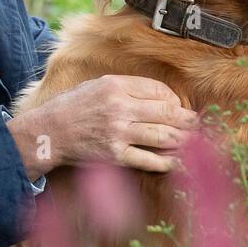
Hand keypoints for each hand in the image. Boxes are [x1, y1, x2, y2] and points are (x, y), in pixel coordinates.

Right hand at [7, 75, 198, 178]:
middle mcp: (120, 107)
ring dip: (182, 139)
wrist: (50, 132)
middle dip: (187, 119)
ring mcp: (119, 133)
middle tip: (197, 123)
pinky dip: (166, 162)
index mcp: (116, 86)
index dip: (173, 99)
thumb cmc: (74, 106)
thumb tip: (159, 97)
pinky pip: (149, 160)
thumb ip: (126, 87)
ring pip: (162, 136)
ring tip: (191, 140)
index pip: (158, 90)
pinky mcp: (116, 155)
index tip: (177, 105)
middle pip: (166, 112)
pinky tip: (175, 161)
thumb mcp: (98, 85)